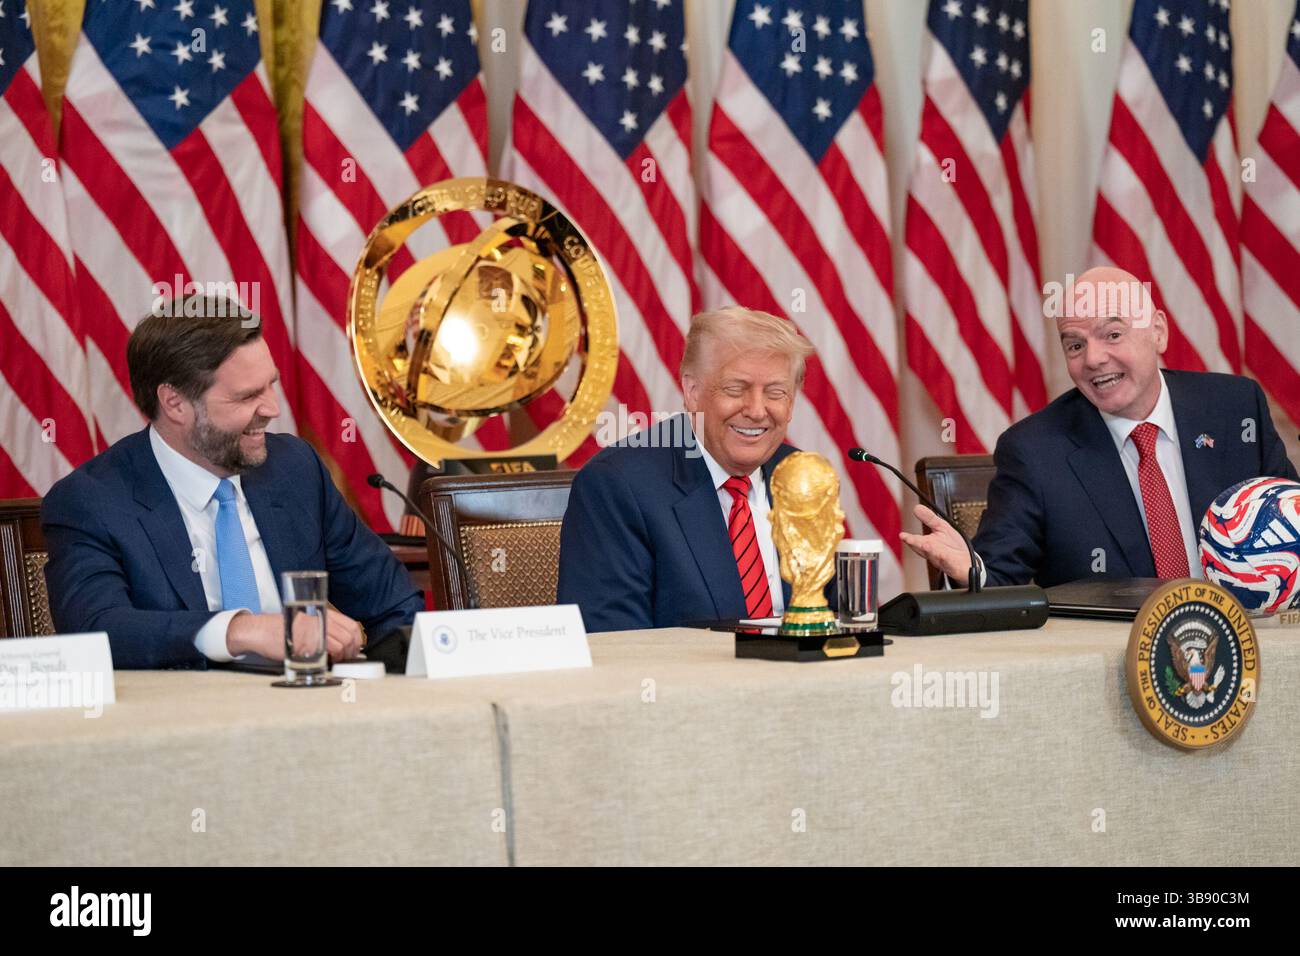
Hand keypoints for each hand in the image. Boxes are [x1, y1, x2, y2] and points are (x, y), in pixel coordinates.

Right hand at [225, 609, 363, 660]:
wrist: (261, 630)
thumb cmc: (280, 628)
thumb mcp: (306, 623)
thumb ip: (322, 629)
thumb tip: (340, 643)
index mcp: (323, 614)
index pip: (351, 625)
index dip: (357, 640)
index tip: (354, 649)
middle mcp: (321, 620)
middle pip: (350, 635)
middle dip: (352, 651)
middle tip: (347, 659)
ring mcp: (315, 630)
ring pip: (342, 643)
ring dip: (343, 656)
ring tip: (336, 661)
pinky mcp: (308, 642)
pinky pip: (328, 649)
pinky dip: (332, 658)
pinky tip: (326, 661)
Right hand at [899, 503, 972, 586]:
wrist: (967, 561)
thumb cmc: (953, 547)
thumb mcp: (941, 527)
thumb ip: (929, 518)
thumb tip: (917, 507)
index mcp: (929, 544)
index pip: (917, 541)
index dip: (910, 538)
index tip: (902, 535)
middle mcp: (933, 553)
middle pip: (923, 548)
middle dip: (916, 544)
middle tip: (908, 539)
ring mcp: (943, 559)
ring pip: (934, 555)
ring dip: (929, 551)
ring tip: (924, 544)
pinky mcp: (953, 565)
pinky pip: (949, 562)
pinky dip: (945, 558)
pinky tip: (943, 555)